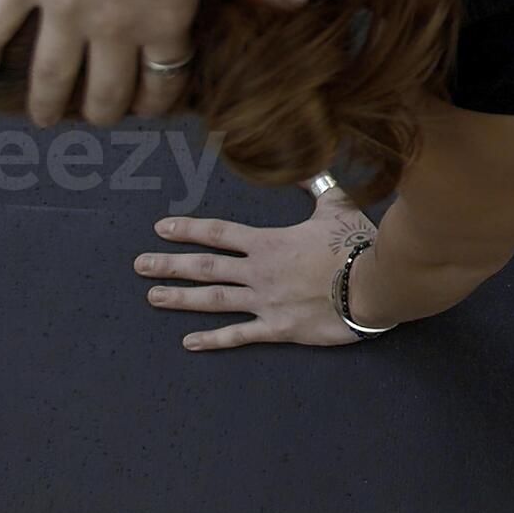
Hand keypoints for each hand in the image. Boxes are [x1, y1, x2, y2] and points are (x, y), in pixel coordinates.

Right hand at [0, 0, 307, 125]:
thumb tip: (298, 3)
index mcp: (165, 15)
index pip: (163, 77)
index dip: (157, 99)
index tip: (150, 106)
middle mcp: (113, 23)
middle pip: (107, 89)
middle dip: (105, 110)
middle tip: (98, 115)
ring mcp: (62, 5)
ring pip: (52, 74)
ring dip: (49, 103)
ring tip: (46, 118)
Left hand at [135, 187, 378, 351]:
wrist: (373, 285)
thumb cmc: (356, 245)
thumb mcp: (337, 206)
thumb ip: (317, 188)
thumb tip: (306, 169)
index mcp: (268, 243)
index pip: (219, 233)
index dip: (188, 229)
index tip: (162, 228)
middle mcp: (258, 272)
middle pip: (205, 267)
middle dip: (169, 264)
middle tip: (140, 265)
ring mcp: (265, 302)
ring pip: (213, 300)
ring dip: (180, 298)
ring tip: (153, 296)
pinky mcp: (278, 328)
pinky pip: (239, 335)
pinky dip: (213, 340)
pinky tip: (190, 342)